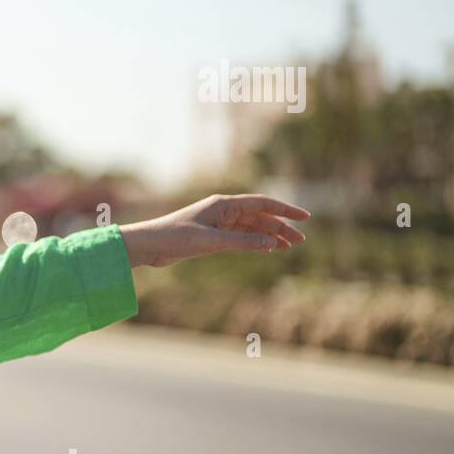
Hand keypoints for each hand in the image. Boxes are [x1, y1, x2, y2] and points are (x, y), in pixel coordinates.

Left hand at [118, 193, 310, 267]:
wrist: (149, 245)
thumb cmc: (175, 237)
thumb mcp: (211, 242)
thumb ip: (242, 242)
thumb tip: (272, 243)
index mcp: (223, 204)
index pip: (262, 203)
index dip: (285, 210)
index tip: (305, 217)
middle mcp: (223, 210)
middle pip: (259, 216)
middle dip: (280, 227)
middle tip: (300, 241)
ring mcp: (217, 222)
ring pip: (251, 227)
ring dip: (269, 236)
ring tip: (287, 247)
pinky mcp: (211, 235)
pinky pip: (240, 236)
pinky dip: (254, 242)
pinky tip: (266, 249)